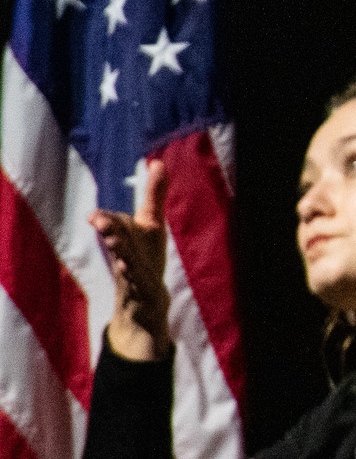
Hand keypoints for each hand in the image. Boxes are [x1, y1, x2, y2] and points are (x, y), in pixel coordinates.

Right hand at [85, 158, 169, 361]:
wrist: (145, 296)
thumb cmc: (144, 254)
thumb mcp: (151, 223)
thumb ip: (153, 195)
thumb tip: (157, 162)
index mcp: (124, 235)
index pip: (113, 223)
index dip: (105, 220)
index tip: (94, 217)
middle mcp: (124, 251)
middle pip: (115, 238)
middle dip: (108, 230)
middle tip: (98, 222)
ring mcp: (132, 270)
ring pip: (123, 259)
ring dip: (119, 251)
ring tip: (113, 242)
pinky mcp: (141, 287)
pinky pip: (136, 281)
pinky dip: (133, 274)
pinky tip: (128, 269)